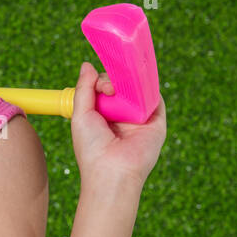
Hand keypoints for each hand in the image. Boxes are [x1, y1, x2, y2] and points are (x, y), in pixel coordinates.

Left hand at [71, 61, 166, 191]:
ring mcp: (139, 119)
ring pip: (138, 90)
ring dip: (131, 82)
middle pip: (122, 87)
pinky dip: (150, 87)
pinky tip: (141, 82)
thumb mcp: (81, 114)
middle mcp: (121, 117)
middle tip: (109, 87)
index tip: (99, 84)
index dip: (101, 81)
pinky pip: (156, 99)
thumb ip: (84, 89)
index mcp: (102, 117)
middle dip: (115, 80)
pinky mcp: (155, 122)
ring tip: (121, 86)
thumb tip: (87, 66)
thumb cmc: (91, 148)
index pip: (104, 89)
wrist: (111, 171)